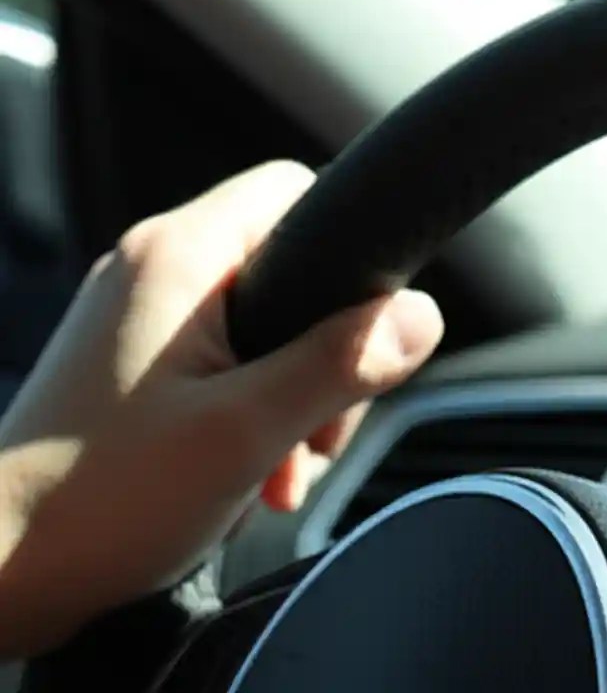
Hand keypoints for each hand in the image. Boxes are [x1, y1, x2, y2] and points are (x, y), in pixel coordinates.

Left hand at [0, 161, 442, 654]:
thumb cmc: (98, 499)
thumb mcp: (245, 431)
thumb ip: (340, 364)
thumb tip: (422, 317)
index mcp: (178, 258)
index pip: (298, 192)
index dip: (349, 255)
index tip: (360, 338)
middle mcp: (156, 272)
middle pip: (294, 273)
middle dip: (326, 358)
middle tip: (312, 433)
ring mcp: (142, 322)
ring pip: (269, 330)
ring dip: (295, 401)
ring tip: (275, 470)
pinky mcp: (137, 369)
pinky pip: (231, 368)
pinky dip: (256, 418)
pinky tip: (249, 478)